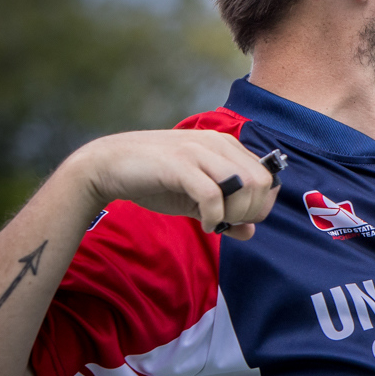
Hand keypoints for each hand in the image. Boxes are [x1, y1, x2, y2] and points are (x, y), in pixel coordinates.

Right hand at [62, 130, 278, 240]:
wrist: (107, 166)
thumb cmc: (154, 181)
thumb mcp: (196, 200)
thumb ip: (226, 213)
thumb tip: (251, 232)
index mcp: (226, 146)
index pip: (267, 176)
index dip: (262, 204)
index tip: (241, 220)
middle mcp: (217, 143)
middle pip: (262, 181)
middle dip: (252, 211)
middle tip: (230, 224)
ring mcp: (198, 151)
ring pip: (244, 185)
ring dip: (236, 213)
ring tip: (217, 223)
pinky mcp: (180, 164)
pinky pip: (213, 194)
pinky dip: (214, 216)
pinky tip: (204, 224)